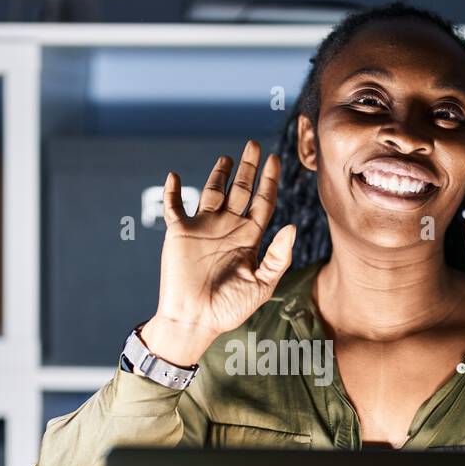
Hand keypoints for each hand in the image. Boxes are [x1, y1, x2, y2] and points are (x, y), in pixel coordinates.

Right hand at [141, 140, 295, 366]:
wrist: (196, 320)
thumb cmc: (230, 308)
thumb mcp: (262, 285)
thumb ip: (278, 257)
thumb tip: (292, 227)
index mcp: (249, 238)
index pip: (262, 202)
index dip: (269, 181)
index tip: (275, 160)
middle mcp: (227, 228)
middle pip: (240, 190)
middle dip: (248, 168)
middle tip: (254, 145)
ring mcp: (203, 228)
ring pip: (212, 192)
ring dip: (218, 174)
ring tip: (227, 158)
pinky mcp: (179, 233)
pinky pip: (173, 206)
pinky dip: (172, 191)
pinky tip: (174, 177)